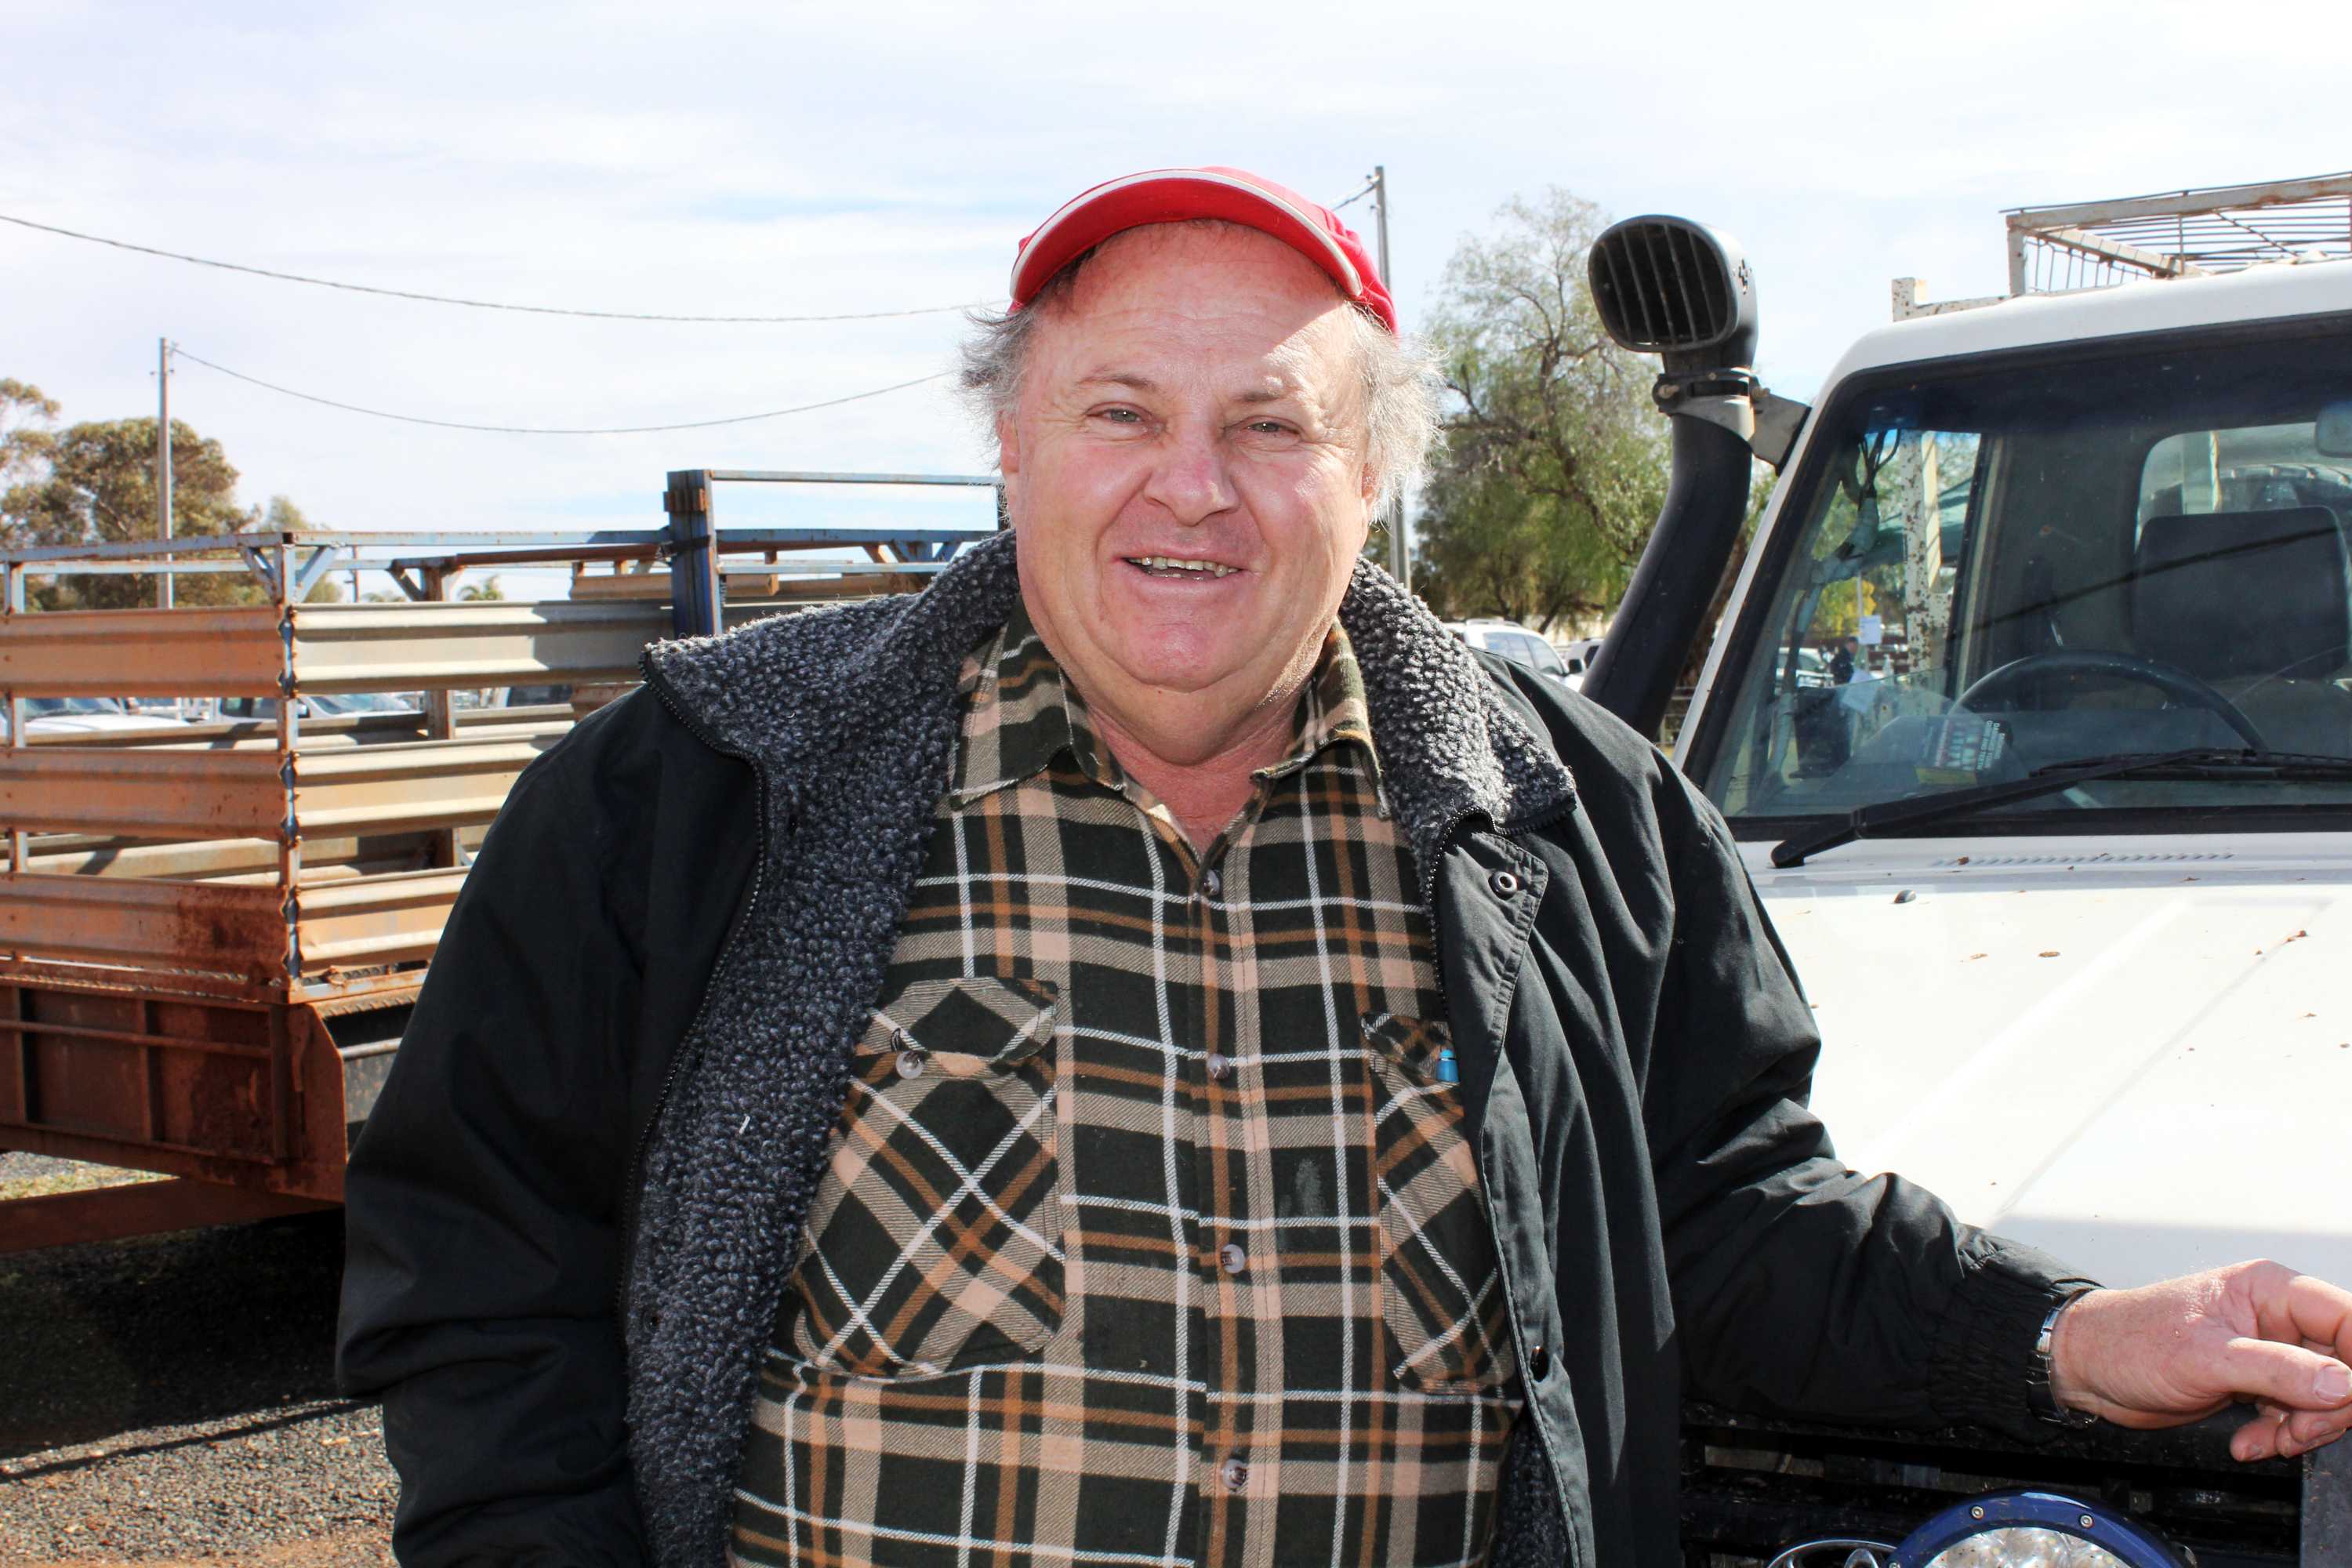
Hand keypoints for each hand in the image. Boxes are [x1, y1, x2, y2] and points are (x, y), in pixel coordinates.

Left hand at [2048, 1260, 2351, 1460]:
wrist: (2089, 1368)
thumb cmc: (2130, 1342)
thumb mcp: (2205, 1358)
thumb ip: (2277, 1369)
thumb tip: (2342, 1383)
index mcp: (2268, 1290)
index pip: (2347, 1317)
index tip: (2351, 1397)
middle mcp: (2275, 1318)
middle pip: (2344, 1364)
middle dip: (2328, 1407)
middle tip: (2297, 1431)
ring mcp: (2268, 1353)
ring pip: (2324, 1395)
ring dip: (2303, 1427)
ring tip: (2268, 1440)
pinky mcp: (2257, 1384)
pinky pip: (2295, 1414)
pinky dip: (2281, 1435)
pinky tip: (2249, 1443)